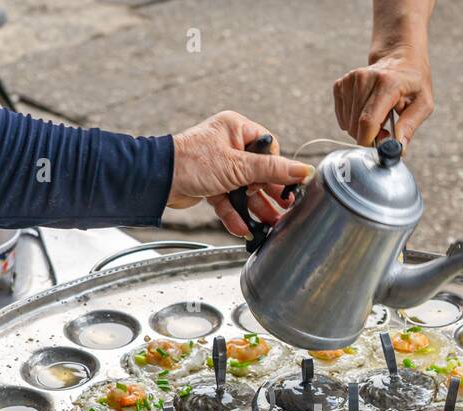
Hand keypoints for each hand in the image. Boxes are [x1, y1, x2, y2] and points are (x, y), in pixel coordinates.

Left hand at [169, 111, 313, 238]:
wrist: (157, 180)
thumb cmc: (192, 162)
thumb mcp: (239, 167)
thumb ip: (273, 170)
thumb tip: (304, 170)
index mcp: (237, 129)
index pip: (268, 148)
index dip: (273, 167)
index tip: (274, 182)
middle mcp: (229, 145)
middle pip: (259, 172)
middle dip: (270, 193)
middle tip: (286, 208)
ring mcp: (220, 166)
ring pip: (245, 189)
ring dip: (256, 208)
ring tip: (271, 224)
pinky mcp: (211, 184)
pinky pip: (229, 200)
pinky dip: (235, 214)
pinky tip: (244, 229)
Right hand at [333, 46, 433, 146]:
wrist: (399, 58)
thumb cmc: (413, 83)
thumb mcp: (423, 103)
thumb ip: (410, 126)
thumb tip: (399, 149)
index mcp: (387, 83)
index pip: (368, 121)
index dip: (370, 141)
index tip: (380, 145)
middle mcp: (365, 78)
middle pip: (356, 125)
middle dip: (368, 136)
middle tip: (385, 130)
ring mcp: (350, 80)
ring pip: (348, 123)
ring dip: (361, 129)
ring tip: (378, 118)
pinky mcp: (341, 84)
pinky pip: (342, 117)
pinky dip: (352, 121)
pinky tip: (365, 111)